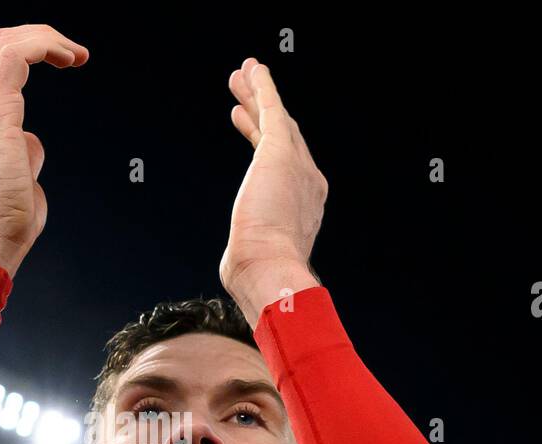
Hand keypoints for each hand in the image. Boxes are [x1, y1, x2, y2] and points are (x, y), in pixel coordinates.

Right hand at [0, 25, 88, 277]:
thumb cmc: (7, 217)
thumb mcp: (21, 176)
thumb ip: (25, 153)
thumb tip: (32, 146)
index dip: (30, 53)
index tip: (65, 62)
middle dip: (38, 38)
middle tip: (72, 54)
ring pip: (5, 44)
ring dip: (46, 39)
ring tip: (75, 54)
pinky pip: (16, 56)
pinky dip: (45, 46)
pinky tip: (70, 59)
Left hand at [220, 58, 326, 322]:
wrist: (269, 269)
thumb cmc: (260, 275)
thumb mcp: (254, 261)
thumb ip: (249, 254)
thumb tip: (236, 272)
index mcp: (304, 208)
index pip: (284, 164)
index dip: (263, 138)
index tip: (246, 122)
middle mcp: (306, 183)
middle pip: (282, 136)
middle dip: (262, 111)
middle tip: (242, 91)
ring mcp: (296, 165)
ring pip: (275, 120)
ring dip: (258, 95)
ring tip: (240, 75)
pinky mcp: (280, 152)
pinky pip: (272, 110)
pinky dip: (263, 89)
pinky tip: (253, 71)